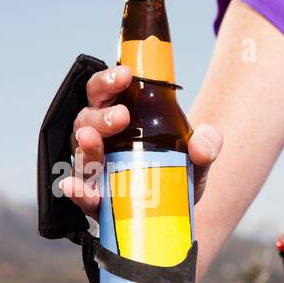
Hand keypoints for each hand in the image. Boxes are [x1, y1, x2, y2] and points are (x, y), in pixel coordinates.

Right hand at [57, 64, 222, 218]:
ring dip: (85, 146)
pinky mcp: (97, 200)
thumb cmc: (180, 170)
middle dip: (100, 115)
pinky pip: (82, 194)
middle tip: (122, 116)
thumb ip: (208, 143)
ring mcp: (97, 169)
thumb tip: (200, 147)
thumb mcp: (200, 154)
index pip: (104, 92)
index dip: (108, 80)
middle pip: (87, 118)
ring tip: (92, 139)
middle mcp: (102, 140)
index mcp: (119, 119)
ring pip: (81, 153)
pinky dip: (76, 190)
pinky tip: (74, 186)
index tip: (126, 75)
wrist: (181, 207)